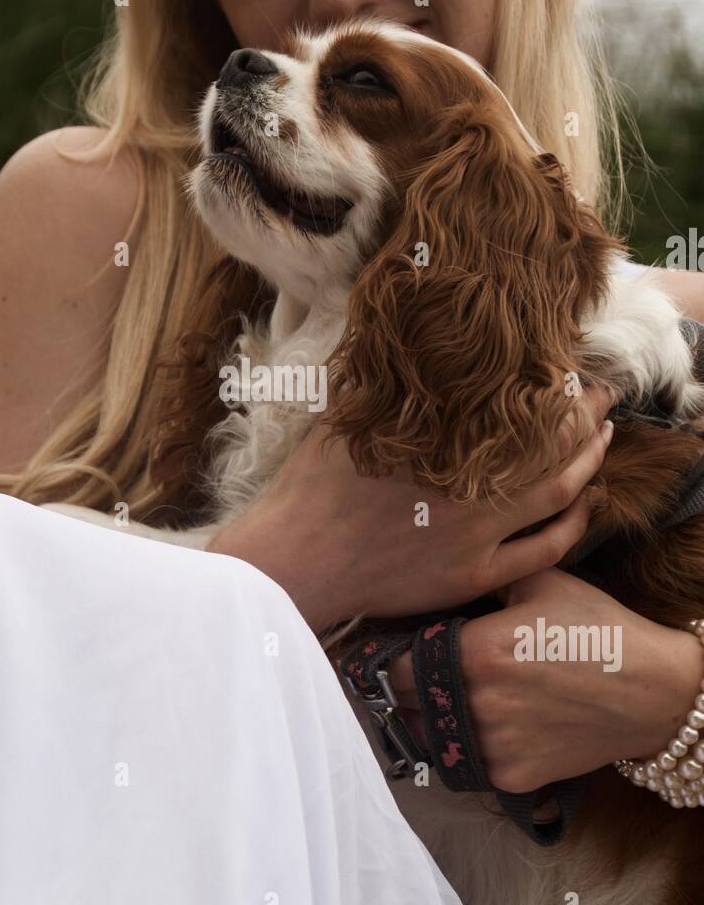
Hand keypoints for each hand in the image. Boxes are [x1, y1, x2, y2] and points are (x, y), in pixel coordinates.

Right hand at [206, 380, 618, 632]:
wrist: (296, 561)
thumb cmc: (311, 486)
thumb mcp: (343, 414)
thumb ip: (380, 377)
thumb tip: (397, 327)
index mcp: (439, 441)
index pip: (522, 405)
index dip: (560, 386)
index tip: (577, 368)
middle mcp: (468, 486)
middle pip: (552, 445)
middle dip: (587, 417)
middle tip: (608, 395)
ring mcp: (475, 536)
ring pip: (558, 496)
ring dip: (588, 463)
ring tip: (604, 438)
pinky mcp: (470, 576)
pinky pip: (542, 551)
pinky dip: (572, 525)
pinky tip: (584, 505)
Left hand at [392, 567, 703, 791]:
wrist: (653, 690)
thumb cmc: (595, 628)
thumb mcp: (538, 583)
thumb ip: (484, 579)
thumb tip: (441, 575)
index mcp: (475, 653)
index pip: (397, 666)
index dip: (389, 661)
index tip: (386, 657)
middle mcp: (477, 703)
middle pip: (410, 704)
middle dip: (408, 690)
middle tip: (413, 679)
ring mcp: (494, 744)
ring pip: (434, 737)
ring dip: (433, 721)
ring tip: (446, 702)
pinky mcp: (512, 776)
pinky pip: (469, 762)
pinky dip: (470, 745)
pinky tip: (487, 725)